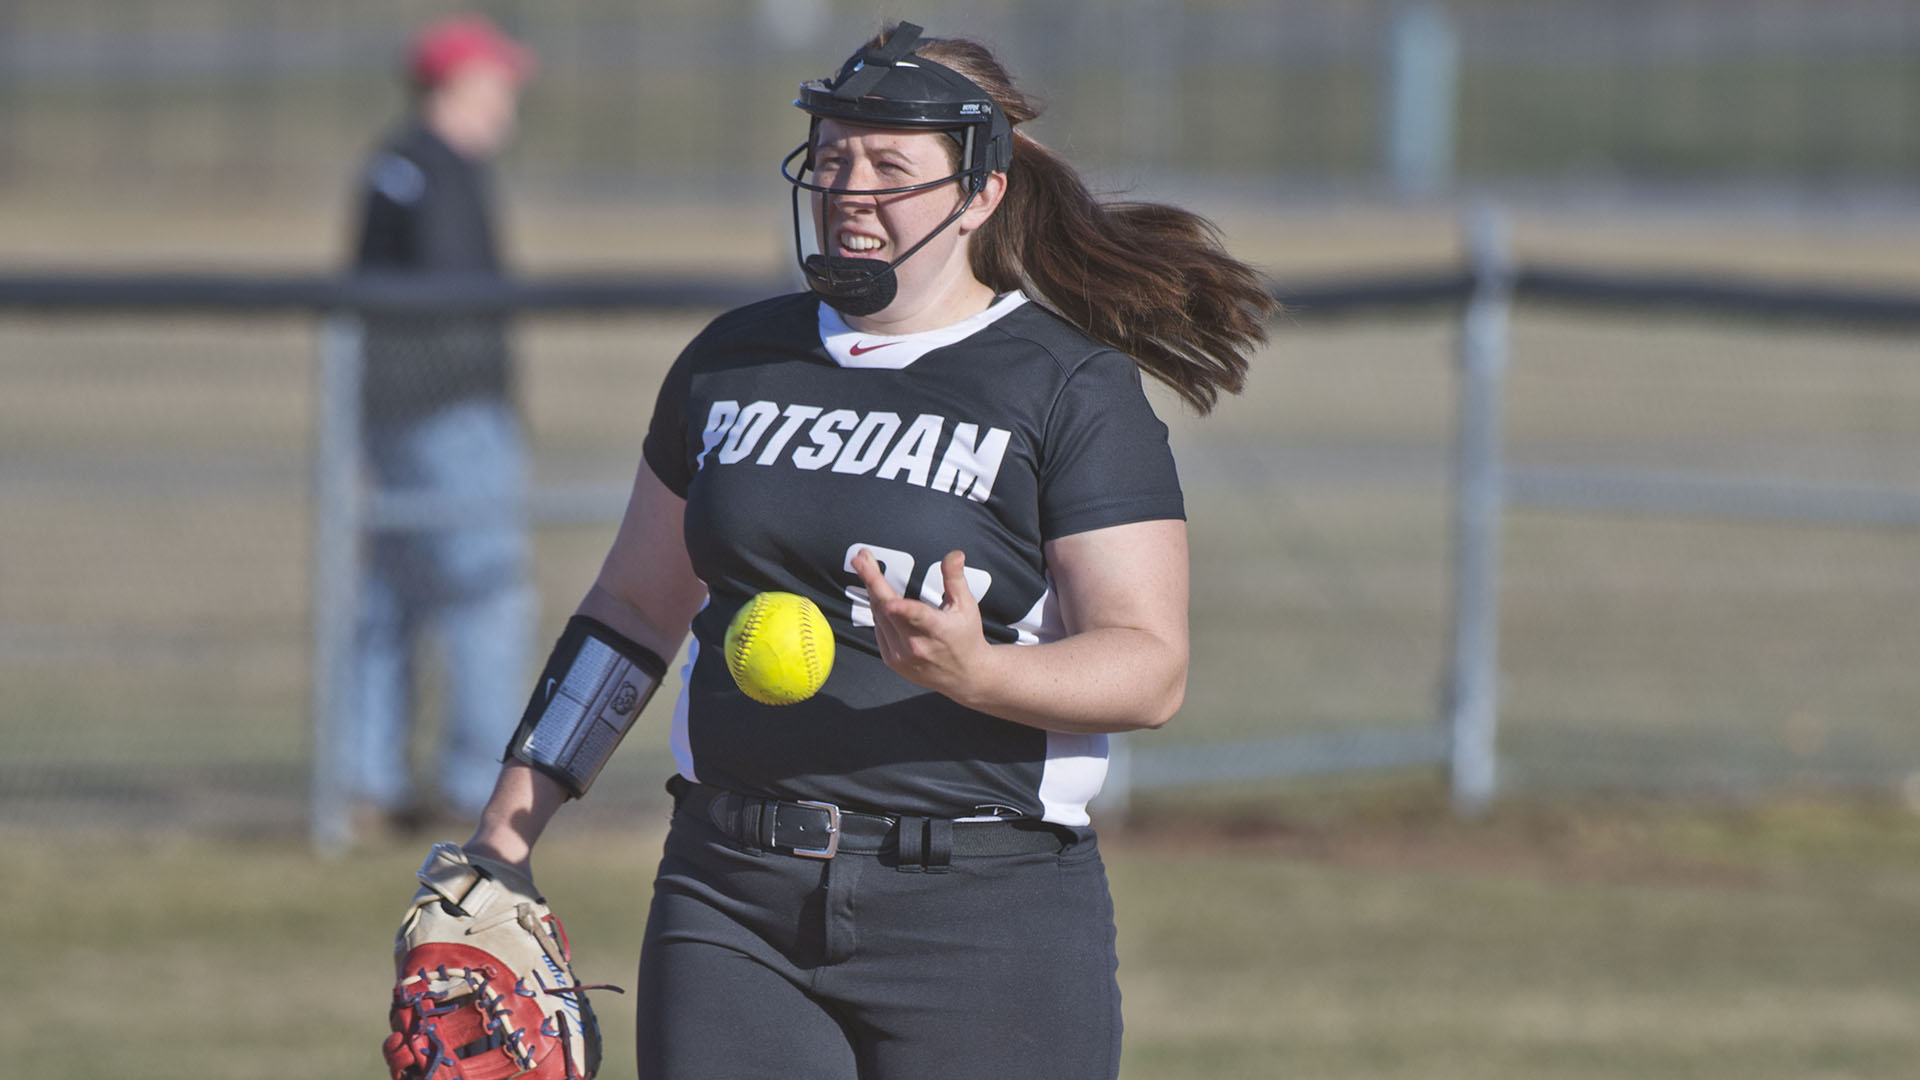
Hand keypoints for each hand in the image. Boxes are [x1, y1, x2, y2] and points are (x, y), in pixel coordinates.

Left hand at [852, 548, 993, 700]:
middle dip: (872, 580)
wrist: (964, 676)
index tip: (890, 603)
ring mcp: (901, 655)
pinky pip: (879, 628)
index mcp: (938, 631)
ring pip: (879, 616)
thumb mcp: (966, 606)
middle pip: (887, 610)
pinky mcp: (892, 660)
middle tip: (860, 557)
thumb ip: (955, 578)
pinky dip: (878, 610)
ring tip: (867, 567)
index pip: (919, 618)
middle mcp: (917, 646)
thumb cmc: (966, 637)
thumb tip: (955, 554)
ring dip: (872, 590)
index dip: (903, 610)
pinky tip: (880, 596)